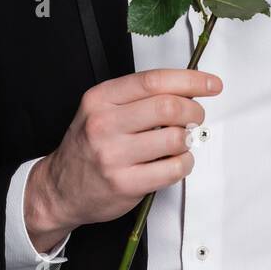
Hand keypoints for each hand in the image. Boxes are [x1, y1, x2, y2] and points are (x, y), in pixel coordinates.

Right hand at [24, 68, 223, 249]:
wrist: (59, 189)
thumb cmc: (88, 147)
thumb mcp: (101, 110)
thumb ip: (139, 98)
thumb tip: (189, 91)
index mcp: (101, 99)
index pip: (153, 80)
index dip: (190, 80)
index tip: (211, 84)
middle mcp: (104, 124)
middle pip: (169, 107)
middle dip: (194, 111)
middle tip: (195, 118)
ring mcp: (114, 155)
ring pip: (175, 139)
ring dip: (189, 140)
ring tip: (180, 143)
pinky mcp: (125, 183)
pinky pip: (173, 169)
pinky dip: (184, 164)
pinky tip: (175, 162)